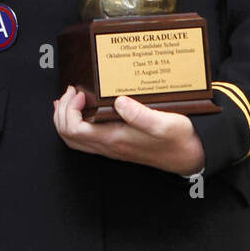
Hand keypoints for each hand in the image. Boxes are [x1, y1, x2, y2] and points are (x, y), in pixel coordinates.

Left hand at [52, 86, 205, 175]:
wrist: (187, 158)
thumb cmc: (177, 140)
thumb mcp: (164, 123)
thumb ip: (141, 114)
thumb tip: (118, 101)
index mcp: (114, 139)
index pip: (73, 129)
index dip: (69, 109)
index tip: (80, 93)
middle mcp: (107, 146)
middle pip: (67, 135)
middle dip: (61, 112)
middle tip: (70, 92)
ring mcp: (110, 148)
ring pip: (73, 139)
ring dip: (66, 118)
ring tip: (70, 99)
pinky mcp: (115, 145)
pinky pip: (84, 138)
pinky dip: (76, 123)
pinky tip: (83, 110)